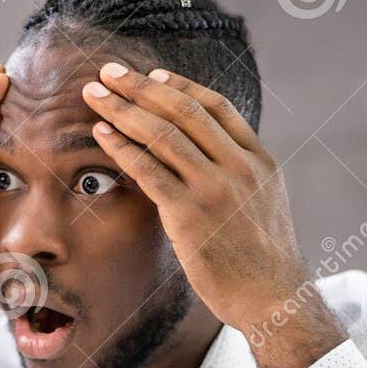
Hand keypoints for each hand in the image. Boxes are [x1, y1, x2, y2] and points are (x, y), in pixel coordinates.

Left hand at [82, 64, 344, 367]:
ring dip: (122, 109)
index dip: (180, 86)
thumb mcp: (264, 202)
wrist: (273, 297)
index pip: (216, 105)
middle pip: (184, 110)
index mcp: (259, 158)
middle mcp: (238, 166)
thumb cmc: (262, 258)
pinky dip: (121, 147)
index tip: (151, 75)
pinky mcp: (190, 214)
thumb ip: (240, 173)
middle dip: (141, 86)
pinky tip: (100, 134)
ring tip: (93, 94)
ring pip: (162, 134)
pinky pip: (148, 170)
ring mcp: (215, 188)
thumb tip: (211, 156)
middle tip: (109, 70)